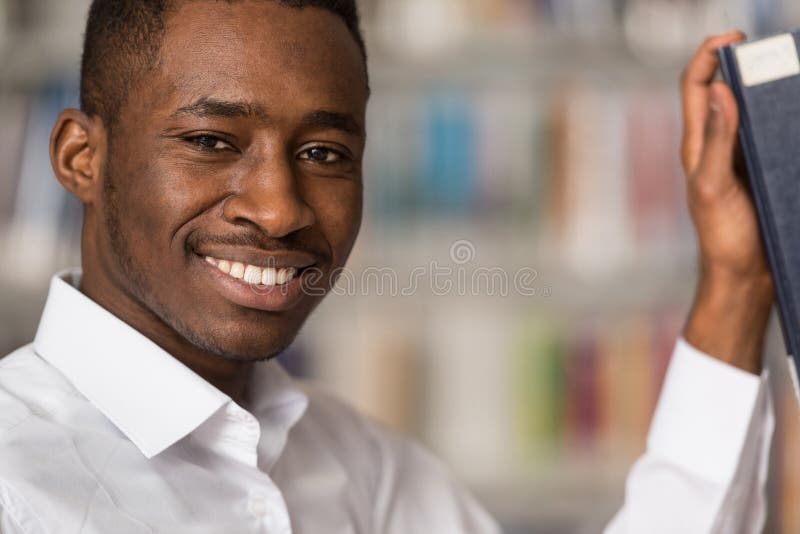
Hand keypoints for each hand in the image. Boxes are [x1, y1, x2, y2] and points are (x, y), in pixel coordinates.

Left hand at [681, 31, 773, 373]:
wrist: (746, 276)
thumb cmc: (723, 237)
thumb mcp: (714, 187)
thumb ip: (717, 142)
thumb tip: (719, 92)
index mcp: (698, 146)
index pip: (696, 87)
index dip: (708, 56)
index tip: (735, 36)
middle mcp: (717, 145)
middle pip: (725, 90)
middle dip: (742, 62)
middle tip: (771, 47)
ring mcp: (742, 157)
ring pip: (752, 110)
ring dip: (766, 86)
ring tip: (791, 71)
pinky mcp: (764, 171)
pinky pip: (772, 133)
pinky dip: (784, 114)